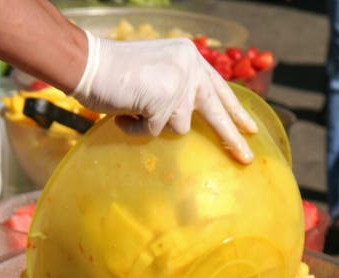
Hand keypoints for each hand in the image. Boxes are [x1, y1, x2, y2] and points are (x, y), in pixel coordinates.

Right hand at [72, 32, 256, 163]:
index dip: (234, 110)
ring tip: (133, 107)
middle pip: (216, 111)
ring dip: (154, 125)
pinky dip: (137, 129)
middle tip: (248, 159)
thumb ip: (176, 89)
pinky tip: (125, 112)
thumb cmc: (114, 73)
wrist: (88, 63)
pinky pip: (155, 133)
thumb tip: (189, 120)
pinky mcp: (164, 102)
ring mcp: (177, 84)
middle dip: (232, 138)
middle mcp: (189, 66)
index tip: (251, 129)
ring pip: (179, 128)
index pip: (218, 87)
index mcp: (189, 57)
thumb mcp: (156, 75)